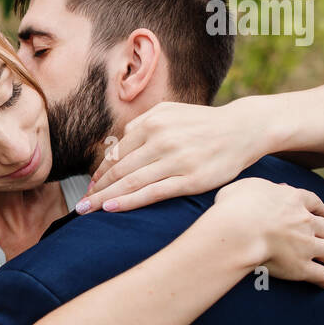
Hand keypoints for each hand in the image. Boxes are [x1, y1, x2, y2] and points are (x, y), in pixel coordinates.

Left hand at [79, 101, 260, 212]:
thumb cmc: (202, 124)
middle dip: (96, 189)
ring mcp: (176, 160)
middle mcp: (161, 140)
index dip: (99, 174)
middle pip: (119, 169)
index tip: (88, 189)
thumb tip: (117, 145)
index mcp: (153, 123)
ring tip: (89, 211)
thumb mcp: (170, 113)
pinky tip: (112, 208)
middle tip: (80, 206)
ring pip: (131, 182)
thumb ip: (142, 125)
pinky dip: (129, 201)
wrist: (243, 129)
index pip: (116, 154)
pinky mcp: (191, 178)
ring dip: (106, 198)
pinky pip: (153, 192)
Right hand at [211, 178, 323, 287]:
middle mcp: (305, 221)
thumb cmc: (233, 208)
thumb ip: (256, 188)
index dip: (321, 208)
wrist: (238, 231)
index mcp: (292, 199)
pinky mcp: (302, 266)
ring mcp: (306, 244)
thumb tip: (259, 192)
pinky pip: (321, 275)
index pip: (313, 202)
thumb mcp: (242, 188)